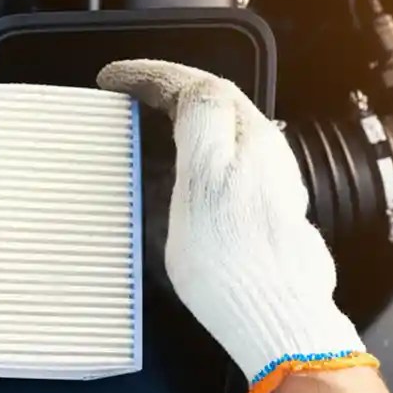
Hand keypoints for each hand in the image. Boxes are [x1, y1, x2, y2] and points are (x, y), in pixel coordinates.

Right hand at [97, 60, 371, 392]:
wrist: (279, 318)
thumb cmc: (233, 260)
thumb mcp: (202, 183)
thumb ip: (199, 129)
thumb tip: (193, 92)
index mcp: (245, 136)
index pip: (194, 84)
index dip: (149, 74)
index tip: (113, 79)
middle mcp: (265, 150)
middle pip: (214, 99)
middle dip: (170, 87)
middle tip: (130, 94)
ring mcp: (272, 180)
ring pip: (226, 127)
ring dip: (186, 114)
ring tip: (152, 122)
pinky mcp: (271, 208)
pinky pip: (231, 156)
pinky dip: (200, 146)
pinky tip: (187, 167)